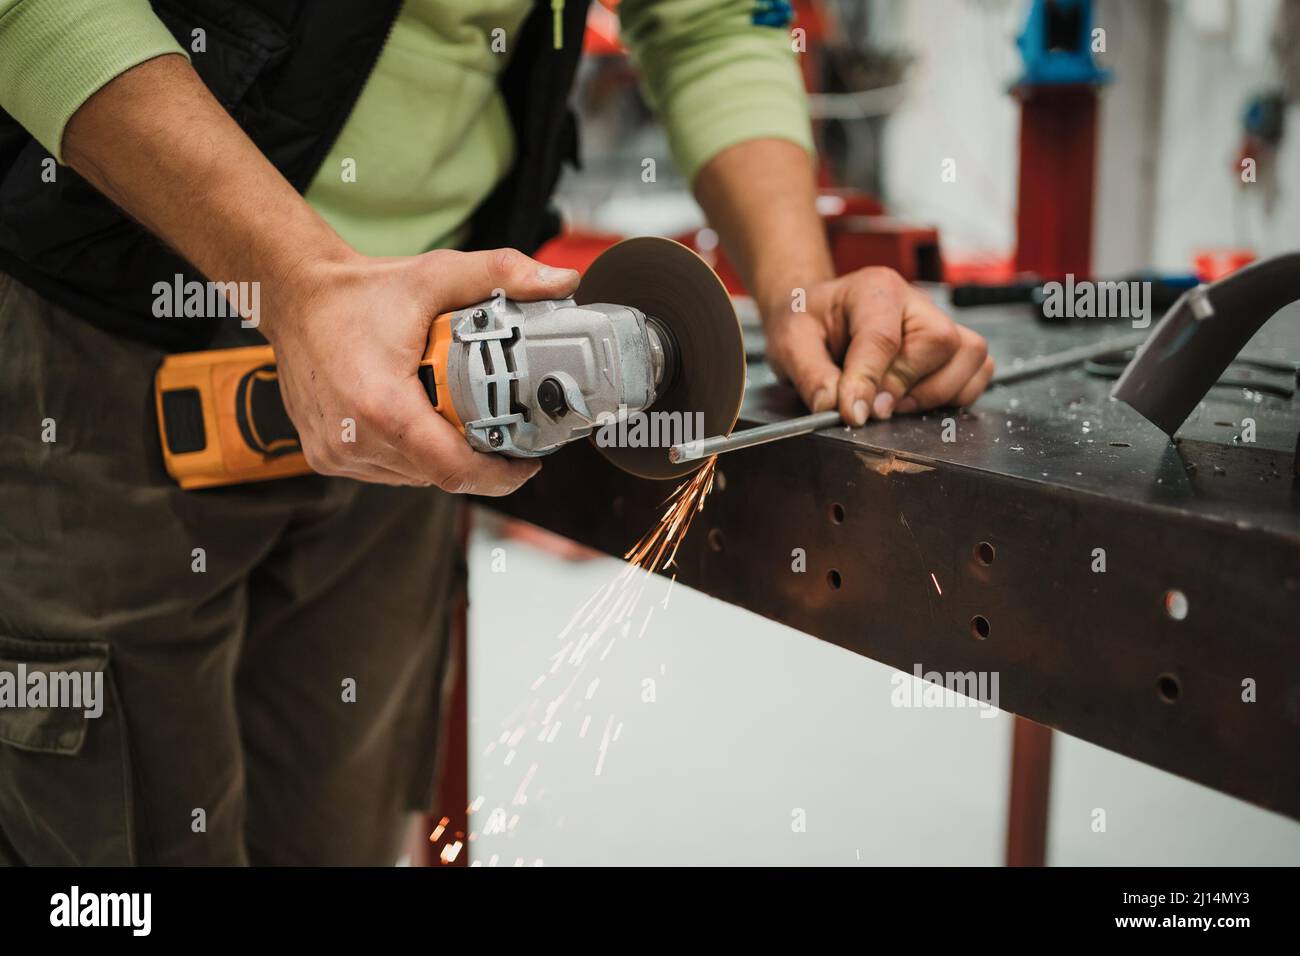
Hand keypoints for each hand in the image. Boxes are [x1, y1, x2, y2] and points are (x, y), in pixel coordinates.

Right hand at [263, 248, 579, 493]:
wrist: (293, 295)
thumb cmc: (359, 292)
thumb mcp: (436, 275)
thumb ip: (503, 274)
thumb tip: (562, 279)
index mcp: (382, 405)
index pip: (453, 469)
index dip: (499, 475)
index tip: (528, 463)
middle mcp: (354, 438)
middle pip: (439, 473)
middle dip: (476, 458)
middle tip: (500, 428)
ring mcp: (336, 453)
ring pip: (413, 476)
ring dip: (441, 457)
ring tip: (457, 419)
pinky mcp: (325, 456)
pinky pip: (386, 470)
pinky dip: (410, 454)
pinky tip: (419, 422)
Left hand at [762, 267, 993, 424]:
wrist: (818, 316)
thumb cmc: (808, 324)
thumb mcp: (790, 344)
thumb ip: (812, 377)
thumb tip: (840, 409)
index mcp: (875, 289)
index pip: (883, 337)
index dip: (869, 381)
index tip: (855, 414)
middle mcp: (916, 302)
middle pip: (940, 341)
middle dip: (907, 385)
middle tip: (873, 407)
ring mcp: (939, 323)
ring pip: (969, 355)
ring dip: (935, 392)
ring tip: (893, 403)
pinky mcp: (952, 348)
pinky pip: (979, 371)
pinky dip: (956, 394)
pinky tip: (917, 401)